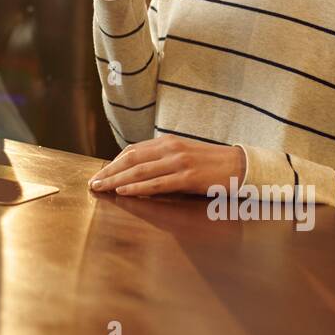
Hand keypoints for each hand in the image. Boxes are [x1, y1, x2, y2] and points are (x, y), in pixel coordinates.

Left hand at [88, 135, 244, 196]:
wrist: (241, 166)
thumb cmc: (211, 164)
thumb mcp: (184, 155)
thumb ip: (162, 159)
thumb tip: (138, 171)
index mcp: (168, 142)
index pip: (133, 151)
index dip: (114, 162)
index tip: (100, 172)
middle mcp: (170, 148)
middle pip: (131, 160)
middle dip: (109, 171)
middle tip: (93, 182)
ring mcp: (179, 162)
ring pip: (139, 172)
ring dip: (116, 180)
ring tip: (101, 188)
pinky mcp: (188, 177)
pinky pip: (157, 184)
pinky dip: (137, 188)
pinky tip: (123, 192)